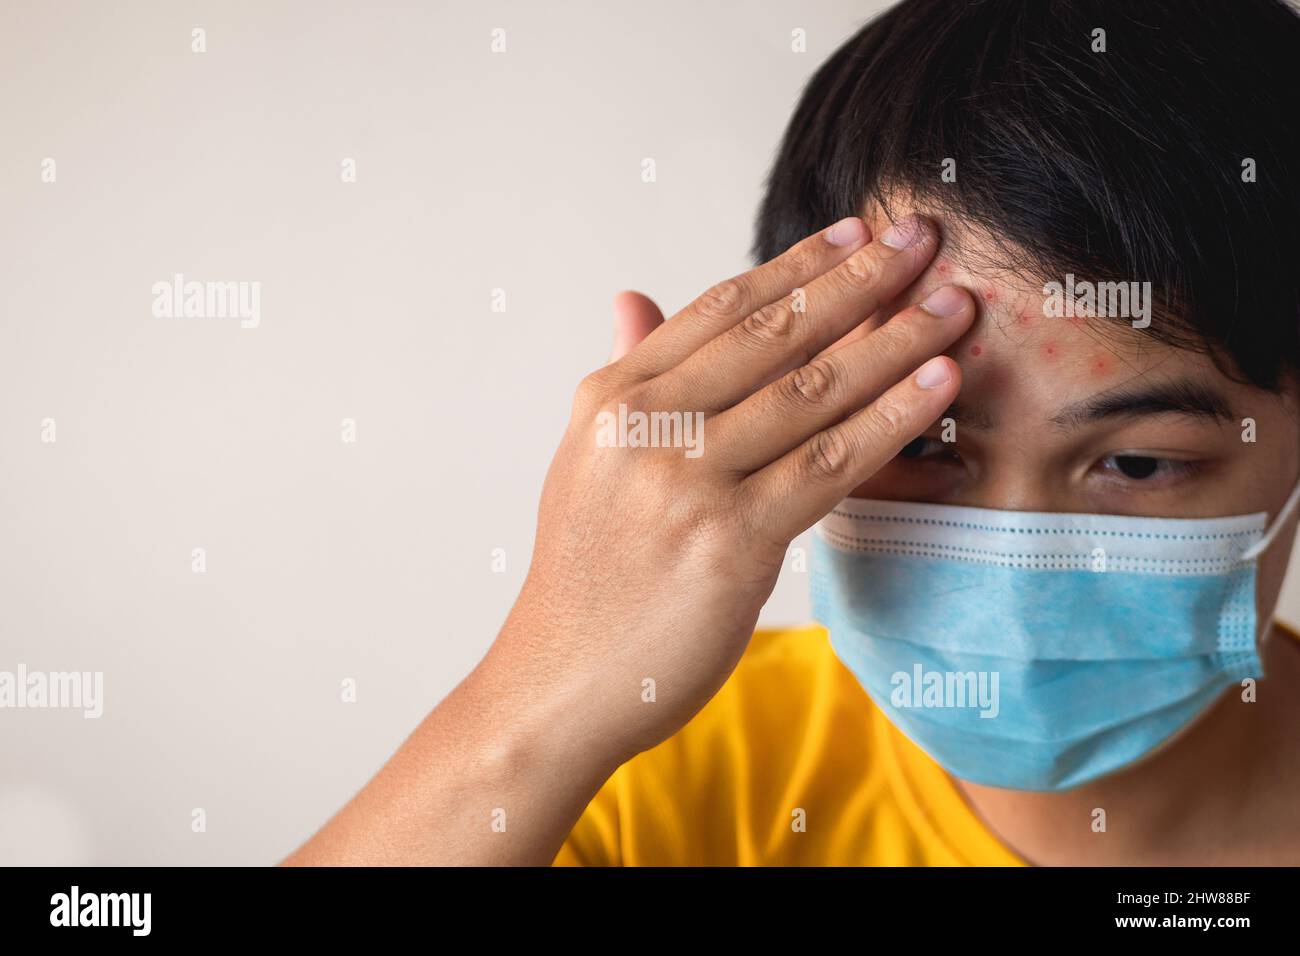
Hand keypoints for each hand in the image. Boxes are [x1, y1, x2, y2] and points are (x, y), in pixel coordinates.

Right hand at [487, 213, 975, 769]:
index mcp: (612, 399)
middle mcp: (646, 427)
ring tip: (953, 305)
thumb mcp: (586, 459)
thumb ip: (624, 374)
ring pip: (811, 392)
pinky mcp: (733, 540)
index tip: (857, 233)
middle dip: (859, 282)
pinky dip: (891, 418)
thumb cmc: (585, 576)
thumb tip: (632, 299)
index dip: (797, 265)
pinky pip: (830, 464)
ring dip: (893, 341)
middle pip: (774, 336)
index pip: (719, 310)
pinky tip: (937, 383)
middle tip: (923, 239)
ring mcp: (688, 482)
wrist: (561, 680)